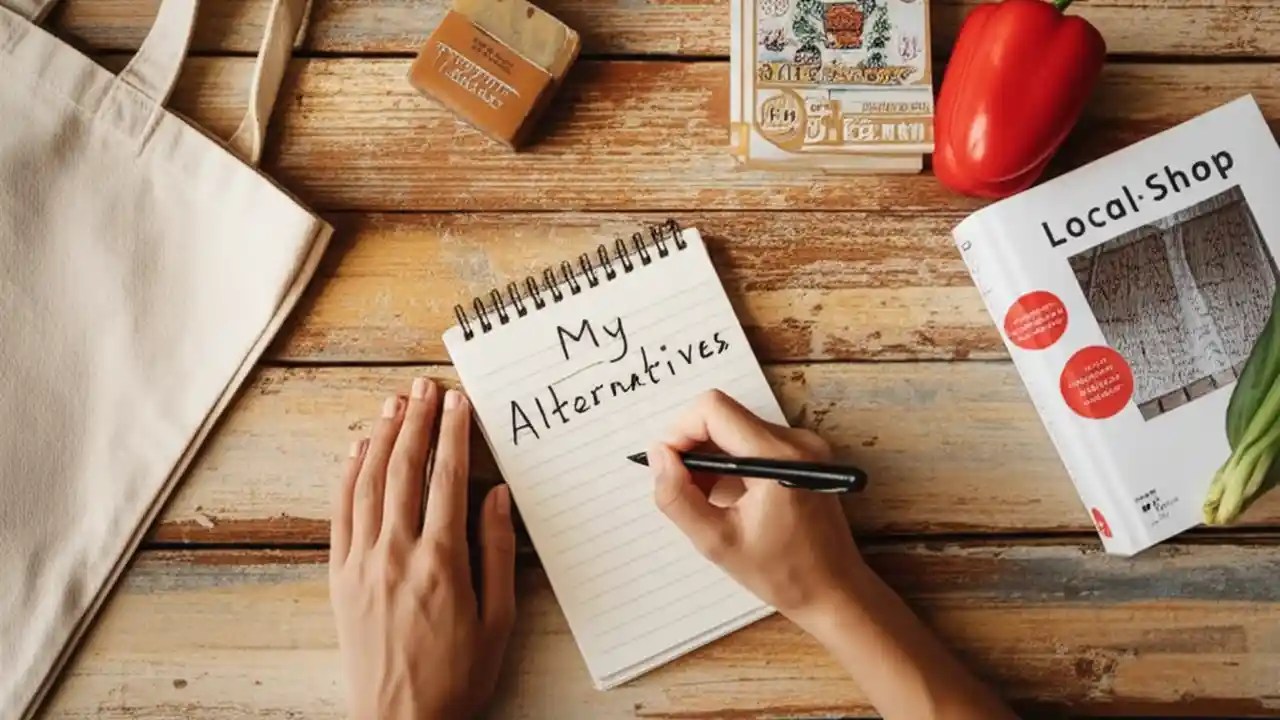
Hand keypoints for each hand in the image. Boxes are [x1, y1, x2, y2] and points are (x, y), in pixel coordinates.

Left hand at [330, 379, 515, 719]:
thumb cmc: (456, 677)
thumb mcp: (498, 620)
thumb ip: (498, 553)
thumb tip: (497, 497)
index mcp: (441, 563)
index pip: (447, 480)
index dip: (453, 435)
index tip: (458, 404)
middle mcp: (397, 554)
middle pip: (405, 470)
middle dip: (416, 422)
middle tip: (425, 388)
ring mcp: (362, 564)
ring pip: (368, 484)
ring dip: (381, 438)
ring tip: (395, 405)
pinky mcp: (340, 578)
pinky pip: (341, 514)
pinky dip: (348, 477)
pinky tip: (356, 452)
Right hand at [646, 390, 864, 630]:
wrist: (835, 590)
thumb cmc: (783, 574)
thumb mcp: (717, 542)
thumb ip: (678, 497)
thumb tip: (658, 456)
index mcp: (777, 457)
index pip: (713, 409)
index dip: (680, 431)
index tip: (667, 466)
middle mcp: (795, 440)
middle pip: (723, 416)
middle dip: (692, 447)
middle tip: (684, 490)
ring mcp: (803, 445)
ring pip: (735, 428)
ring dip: (710, 457)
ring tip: (706, 500)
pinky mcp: (804, 454)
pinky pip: (752, 442)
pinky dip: (730, 463)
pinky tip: (727, 498)